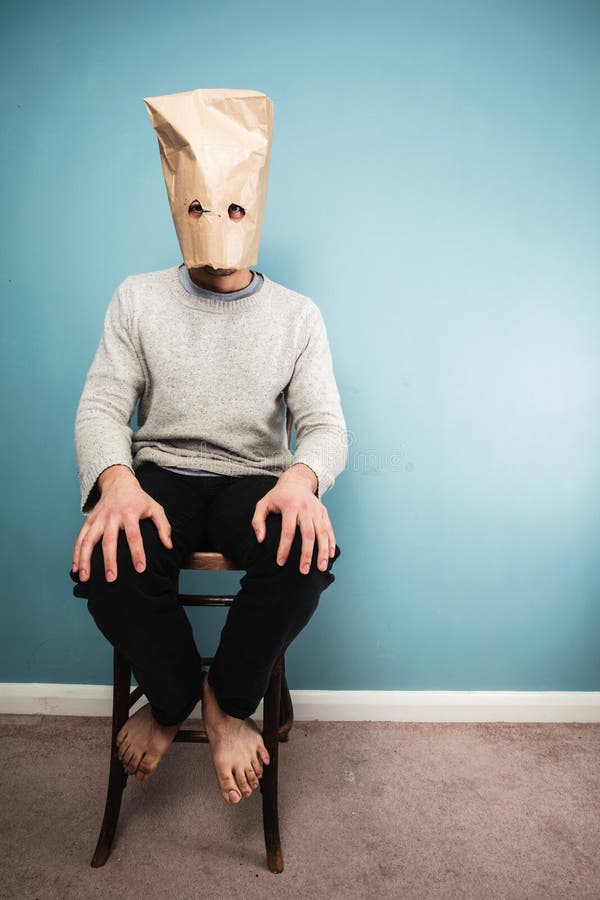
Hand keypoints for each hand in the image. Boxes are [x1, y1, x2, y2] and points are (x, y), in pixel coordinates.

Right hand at [71, 465, 172, 582]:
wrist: (118, 482)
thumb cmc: (139, 499)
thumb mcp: (155, 508)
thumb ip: (164, 526)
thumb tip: (168, 546)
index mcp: (130, 513)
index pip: (134, 536)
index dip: (137, 553)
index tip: (140, 569)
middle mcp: (112, 516)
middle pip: (109, 541)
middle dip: (109, 561)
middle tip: (112, 579)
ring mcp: (98, 518)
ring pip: (88, 540)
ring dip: (85, 560)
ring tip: (85, 578)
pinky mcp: (89, 520)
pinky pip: (80, 538)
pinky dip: (76, 553)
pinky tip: (76, 568)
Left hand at [251, 464, 335, 574]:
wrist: (296, 481)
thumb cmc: (278, 496)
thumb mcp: (263, 504)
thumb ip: (257, 521)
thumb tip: (260, 539)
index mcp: (290, 506)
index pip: (288, 531)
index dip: (284, 548)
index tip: (280, 562)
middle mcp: (306, 508)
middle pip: (308, 534)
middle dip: (307, 554)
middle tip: (304, 571)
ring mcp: (317, 510)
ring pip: (322, 533)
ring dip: (322, 551)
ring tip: (321, 568)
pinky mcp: (324, 512)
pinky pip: (329, 529)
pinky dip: (331, 542)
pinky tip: (330, 555)